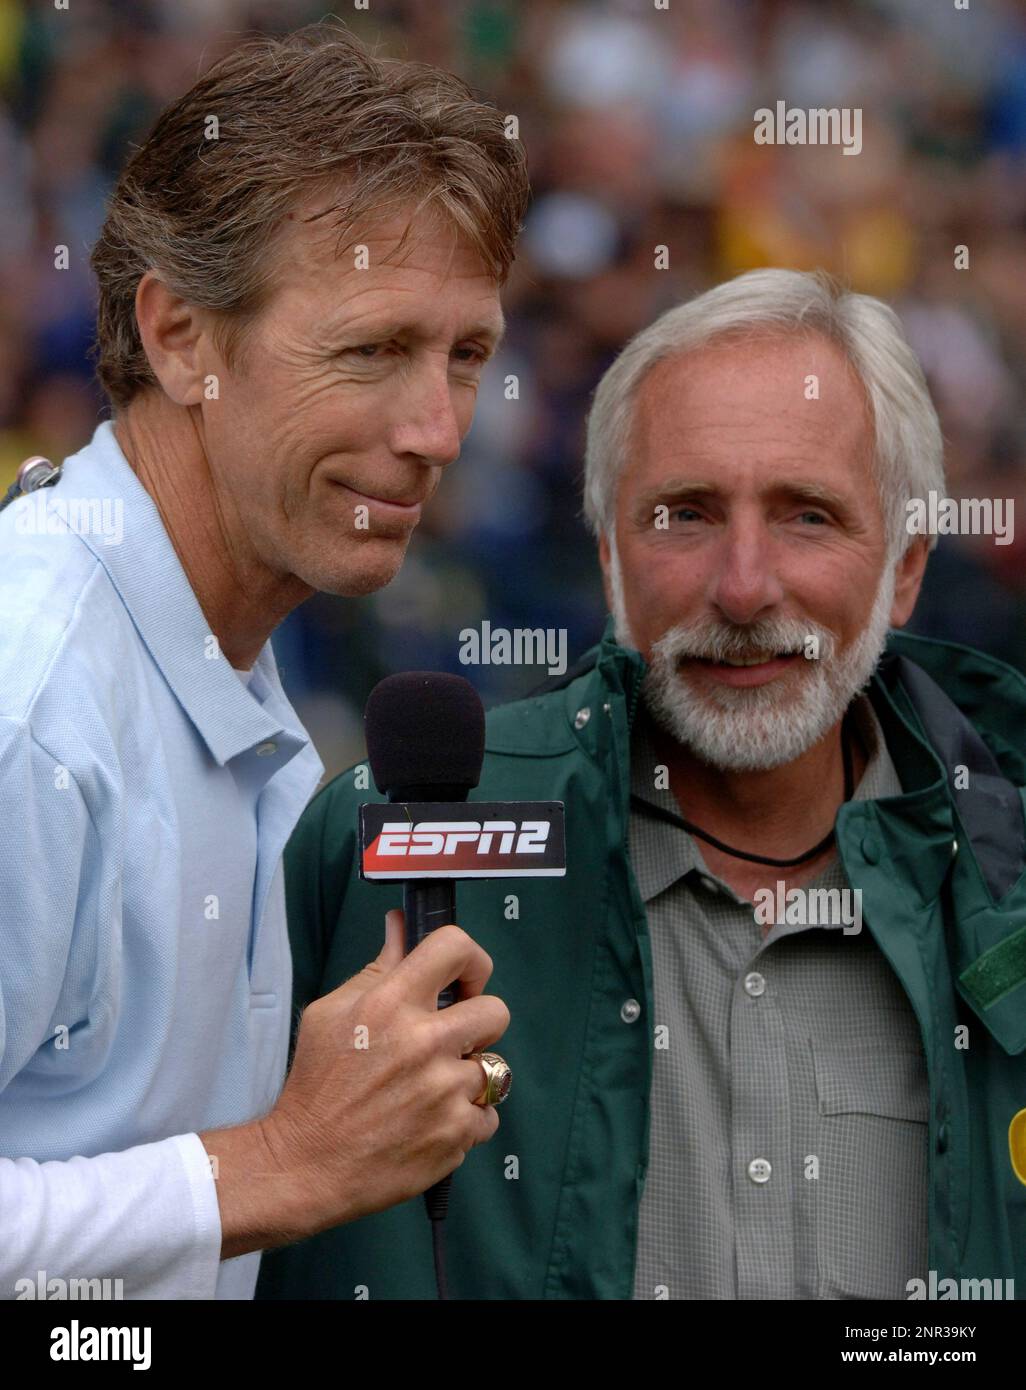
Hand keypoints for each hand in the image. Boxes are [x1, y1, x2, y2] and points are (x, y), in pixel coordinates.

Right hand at [258, 911, 508, 1237]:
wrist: (305, 1164)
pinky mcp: (456, 1134)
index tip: (463, 982)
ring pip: (493, 1069)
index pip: (455, 948)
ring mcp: (445, 1092)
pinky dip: (466, 1120)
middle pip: (496, 1012)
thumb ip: (378, 967)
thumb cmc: (316, 1086)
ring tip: (432, 1090)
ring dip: (467, 1078)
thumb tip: (401, 923)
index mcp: (391, 1004)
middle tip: (452, 1042)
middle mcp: (425, 1043)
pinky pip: (488, 1115)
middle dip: (479, 1024)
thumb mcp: (332, 1013)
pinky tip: (432, 1122)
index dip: (470, 961)